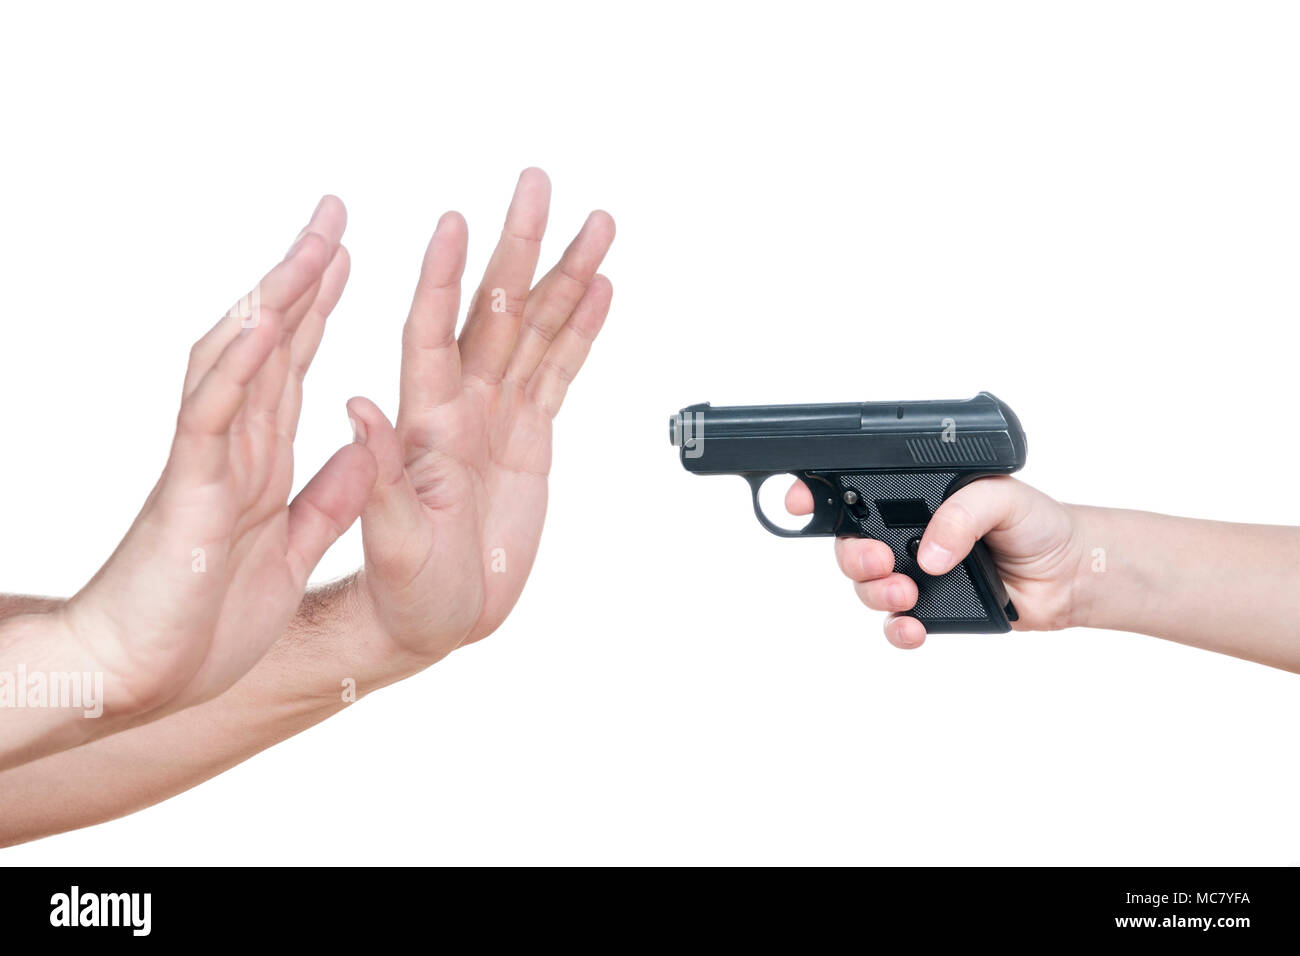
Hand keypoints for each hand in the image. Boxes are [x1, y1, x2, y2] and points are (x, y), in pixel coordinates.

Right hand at [64, 198, 375, 715]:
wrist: (135, 681)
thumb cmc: (201, 624)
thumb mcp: (292, 554)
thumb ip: (326, 502)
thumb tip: (360, 447)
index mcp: (262, 461)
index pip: (294, 367)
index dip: (318, 310)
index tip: (345, 256)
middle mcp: (234, 447)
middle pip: (269, 343)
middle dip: (302, 277)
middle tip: (333, 213)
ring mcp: (208, 462)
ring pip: (239, 360)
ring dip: (275, 300)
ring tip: (312, 244)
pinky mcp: (189, 492)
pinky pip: (212, 416)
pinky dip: (239, 368)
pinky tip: (267, 322)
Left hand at [344, 169, 614, 665]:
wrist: (437, 618)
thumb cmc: (405, 588)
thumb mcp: (391, 541)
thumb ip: (378, 474)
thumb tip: (358, 406)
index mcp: (423, 424)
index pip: (431, 332)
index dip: (443, 279)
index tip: (457, 222)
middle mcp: (460, 407)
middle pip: (496, 312)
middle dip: (518, 248)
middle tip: (536, 185)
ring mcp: (497, 417)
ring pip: (536, 332)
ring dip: (564, 277)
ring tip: (595, 225)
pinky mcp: (529, 438)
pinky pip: (559, 372)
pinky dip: (581, 331)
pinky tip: (600, 289)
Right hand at [787, 476, 1087, 647]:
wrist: (1070, 574)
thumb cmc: (1038, 523)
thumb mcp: (1003, 496)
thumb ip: (963, 512)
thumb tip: (928, 552)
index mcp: (914, 495)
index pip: (853, 490)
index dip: (818, 495)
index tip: (801, 502)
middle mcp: (905, 534)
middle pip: (849, 545)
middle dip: (853, 556)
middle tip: (880, 560)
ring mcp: (915, 574)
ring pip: (866, 587)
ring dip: (875, 592)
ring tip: (907, 592)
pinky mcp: (930, 610)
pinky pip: (896, 625)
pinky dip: (898, 629)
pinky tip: (913, 627)